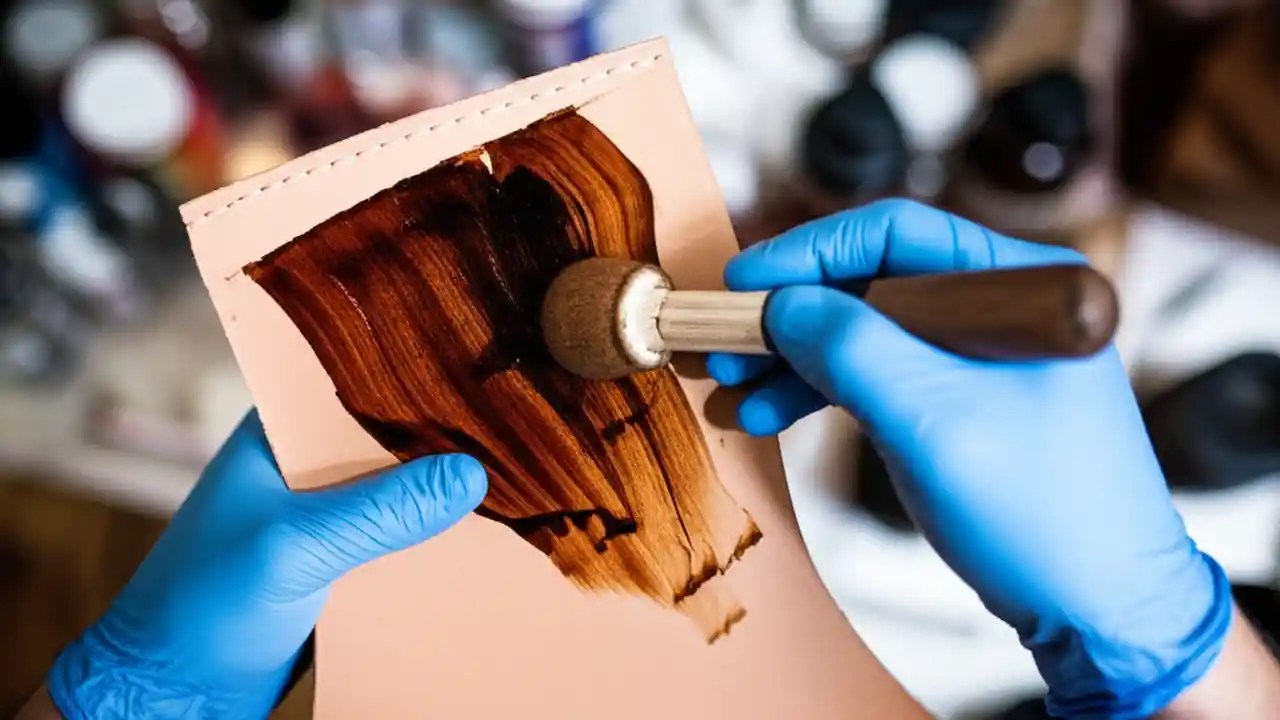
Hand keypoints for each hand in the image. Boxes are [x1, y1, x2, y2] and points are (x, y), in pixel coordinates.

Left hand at [45, 411, 486, 718]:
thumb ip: (379, 511)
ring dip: (441, 500)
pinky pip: (397, 541)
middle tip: (517, 443)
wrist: (173, 694)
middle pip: (391, 442)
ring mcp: (323, 516)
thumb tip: (471, 474)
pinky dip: (429, 544)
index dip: (422, 387)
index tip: (489, 388)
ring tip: (516, 486)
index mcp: (280, 433)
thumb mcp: (296, 547)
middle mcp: (304, 466)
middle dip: (446, 446)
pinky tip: (478, 543)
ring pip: (400, 493)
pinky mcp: (339, 562)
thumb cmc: (204, 606)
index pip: (361, 390)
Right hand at [708, 200, 1231, 717]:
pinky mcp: (962, 402)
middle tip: (726, 342)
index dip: (808, 252)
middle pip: (873, 282)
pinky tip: (770, 413)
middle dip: (791, 314)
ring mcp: (982, 357)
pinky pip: (879, 377)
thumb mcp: (932, 421)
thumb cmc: (1046, 518)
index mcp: (1023, 285)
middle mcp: (1003, 309)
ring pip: (866, 333)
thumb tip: (780, 303)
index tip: (742, 280)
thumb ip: (851, 348)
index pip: (896, 235)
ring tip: (734, 390)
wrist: (1103, 614)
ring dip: (795, 360)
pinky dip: (822, 393)